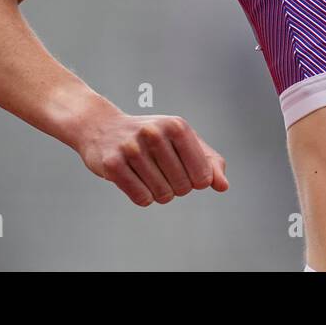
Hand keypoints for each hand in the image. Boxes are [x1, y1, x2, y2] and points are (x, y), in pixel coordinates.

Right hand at [74, 108, 229, 205]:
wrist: (102, 128)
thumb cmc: (152, 137)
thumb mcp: (183, 140)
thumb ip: (208, 161)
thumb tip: (223, 186)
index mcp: (176, 126)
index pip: (203, 174)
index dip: (198, 181)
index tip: (187, 172)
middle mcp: (155, 133)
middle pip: (183, 187)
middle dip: (177, 187)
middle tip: (163, 172)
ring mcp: (132, 148)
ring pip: (162, 195)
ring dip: (159, 193)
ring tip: (149, 175)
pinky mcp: (113, 164)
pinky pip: (141, 198)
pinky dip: (143, 196)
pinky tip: (135, 180)